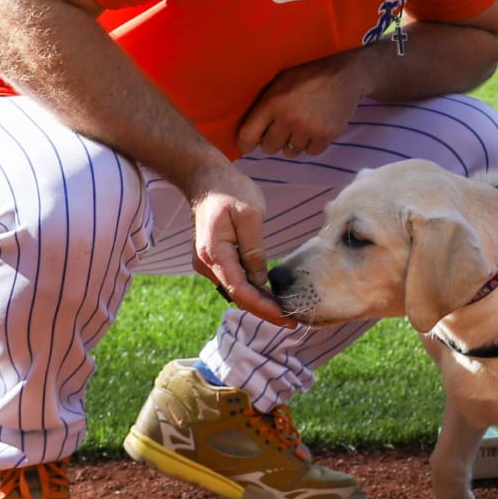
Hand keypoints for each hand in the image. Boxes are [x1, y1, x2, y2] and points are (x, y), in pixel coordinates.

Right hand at [184, 163, 292, 325]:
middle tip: (292, 320)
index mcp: (214, 253)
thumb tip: (260, 281)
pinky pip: (233, 280)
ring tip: (286, 309)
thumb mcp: (249, 215)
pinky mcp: (214, 260)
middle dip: (265, 310)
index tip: (287, 317)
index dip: (264, 308)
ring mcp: (208, 263)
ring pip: (236, 290)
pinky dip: (251, 289)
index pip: (241, 291)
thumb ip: (254, 250)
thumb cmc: (229, 190)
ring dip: (259, 301)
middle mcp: (206, 264)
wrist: (205, 178)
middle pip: (238, 296)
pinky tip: (269, 293)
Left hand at [236, 48, 374, 157]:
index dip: (246, 143)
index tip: (249, 144)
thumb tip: (248, 132)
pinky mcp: (326, 135)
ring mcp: (308, 129)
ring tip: (300, 128)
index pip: (247, 136)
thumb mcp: (278, 82)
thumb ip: (263, 105)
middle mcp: (288, 119)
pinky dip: (310, 145)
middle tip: (281, 129)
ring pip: (290, 152)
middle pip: (269, 148)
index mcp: (271, 103)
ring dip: (292, 143)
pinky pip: (310, 152)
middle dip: (272, 141)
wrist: (344, 73)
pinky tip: (314, 130)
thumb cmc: (306, 75)